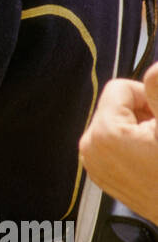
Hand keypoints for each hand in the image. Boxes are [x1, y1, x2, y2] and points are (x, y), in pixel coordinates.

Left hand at [79, 64, 157, 223]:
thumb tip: (155, 68)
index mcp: (104, 134)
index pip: (120, 88)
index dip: (146, 97)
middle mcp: (90, 149)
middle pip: (115, 105)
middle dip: (141, 113)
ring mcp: (93, 164)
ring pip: (115, 122)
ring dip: (138, 128)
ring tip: (155, 148)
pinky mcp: (100, 173)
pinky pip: (113, 141)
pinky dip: (131, 143)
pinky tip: (149, 158)